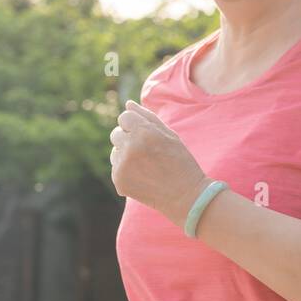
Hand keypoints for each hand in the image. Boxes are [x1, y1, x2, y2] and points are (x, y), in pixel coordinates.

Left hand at [110, 99, 208, 227]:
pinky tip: (143, 176)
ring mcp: (122, 165)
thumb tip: (128, 104)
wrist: (185, 196)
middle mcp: (130, 147)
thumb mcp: (170, 135)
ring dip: (126, 154)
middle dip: (128, 138)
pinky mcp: (119, 180)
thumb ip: (148, 116)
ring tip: (146, 165)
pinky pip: (116, 167)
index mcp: (144, 132)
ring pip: (115, 150)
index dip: (135, 125)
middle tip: (148, 152)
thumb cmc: (181, 161)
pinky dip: (127, 170)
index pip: (124, 117)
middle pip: (116, 133)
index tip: (146, 135)